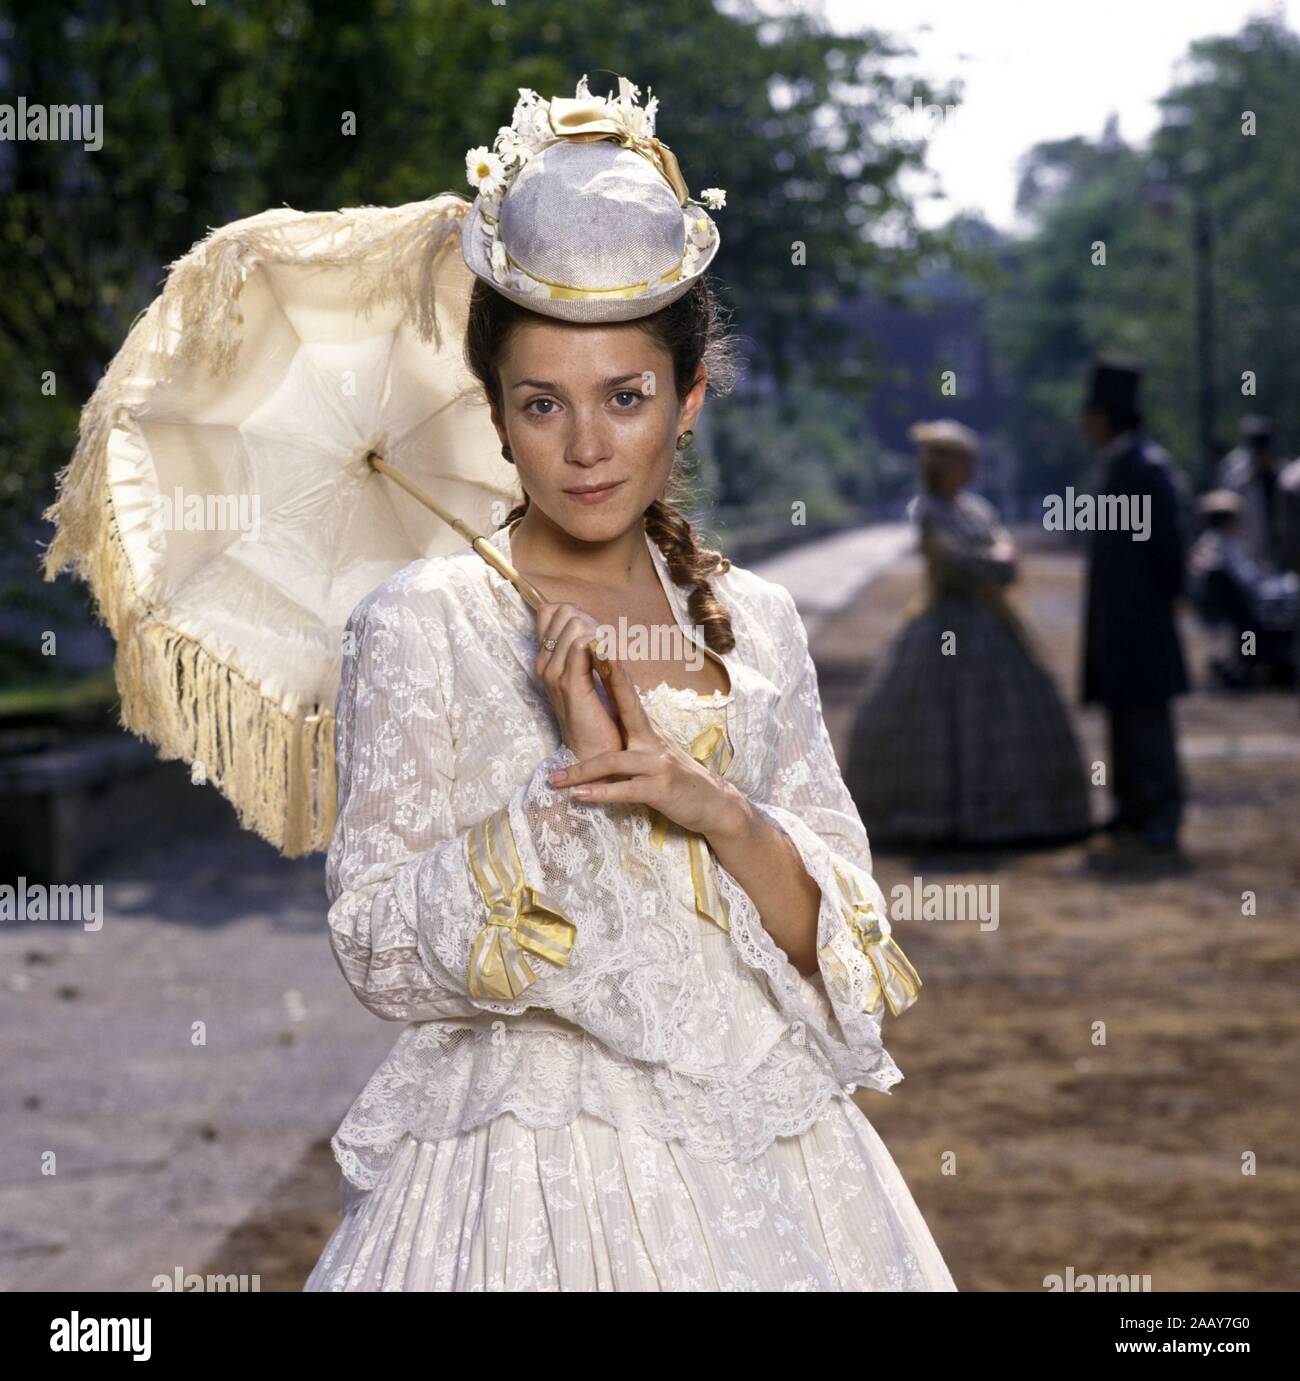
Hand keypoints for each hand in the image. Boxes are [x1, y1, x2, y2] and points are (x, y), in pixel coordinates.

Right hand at [535, 601, 622, 760]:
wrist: (595, 749)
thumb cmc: (598, 711)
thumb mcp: (587, 673)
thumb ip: (584, 648)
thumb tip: (591, 622)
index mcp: (545, 659)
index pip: (550, 611)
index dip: (577, 614)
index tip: (595, 635)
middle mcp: (544, 663)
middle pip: (565, 613)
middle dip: (591, 621)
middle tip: (606, 647)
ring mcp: (554, 674)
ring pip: (575, 625)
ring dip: (600, 633)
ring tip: (609, 657)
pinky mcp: (570, 685)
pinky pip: (581, 647)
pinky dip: (601, 646)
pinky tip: (611, 662)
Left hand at [547, 654, 750, 841]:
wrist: (713, 803)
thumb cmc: (677, 776)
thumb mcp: (656, 749)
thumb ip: (636, 732)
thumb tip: (616, 710)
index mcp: (648, 730)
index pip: (629, 695)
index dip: (615, 671)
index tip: (599, 645)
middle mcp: (653, 741)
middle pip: (629, 708)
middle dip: (611, 684)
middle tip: (586, 661)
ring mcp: (656, 765)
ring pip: (615, 761)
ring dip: (582, 771)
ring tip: (555, 778)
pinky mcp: (658, 790)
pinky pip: (625, 791)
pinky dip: (601, 794)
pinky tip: (579, 796)